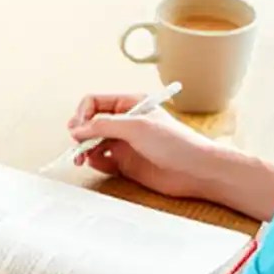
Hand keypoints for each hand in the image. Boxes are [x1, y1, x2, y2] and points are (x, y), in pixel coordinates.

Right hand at [67, 94, 220, 198]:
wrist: (196, 170)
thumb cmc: (176, 143)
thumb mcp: (137, 127)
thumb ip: (105, 126)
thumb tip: (79, 128)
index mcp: (130, 104)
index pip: (95, 102)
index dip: (82, 114)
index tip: (78, 129)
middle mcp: (125, 123)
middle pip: (91, 123)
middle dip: (80, 133)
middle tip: (76, 146)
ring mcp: (125, 143)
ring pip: (94, 143)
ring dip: (84, 149)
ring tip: (81, 159)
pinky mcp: (127, 163)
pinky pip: (103, 161)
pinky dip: (95, 162)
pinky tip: (96, 164)